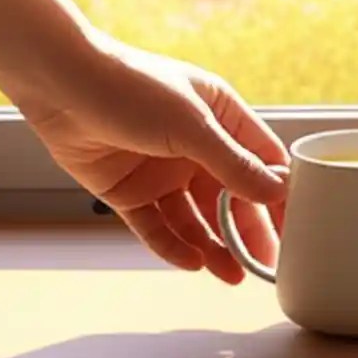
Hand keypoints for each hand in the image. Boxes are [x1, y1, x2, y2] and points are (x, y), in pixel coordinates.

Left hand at [14, 43, 288, 283]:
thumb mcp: (194, 126)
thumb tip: (276, 191)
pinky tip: (193, 262)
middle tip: (267, 263)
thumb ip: (235, 164)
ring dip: (215, 245)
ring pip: (197, 218)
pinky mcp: (130, 191)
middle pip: (232, 198)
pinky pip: (158, 226)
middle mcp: (196, 146)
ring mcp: (163, 171)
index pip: (263, 161)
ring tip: (233, 274)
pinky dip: (174, 245)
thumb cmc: (132, 86)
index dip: (279, 194)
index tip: (297, 225)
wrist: (60, 83)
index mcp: (222, 118)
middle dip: (249, 231)